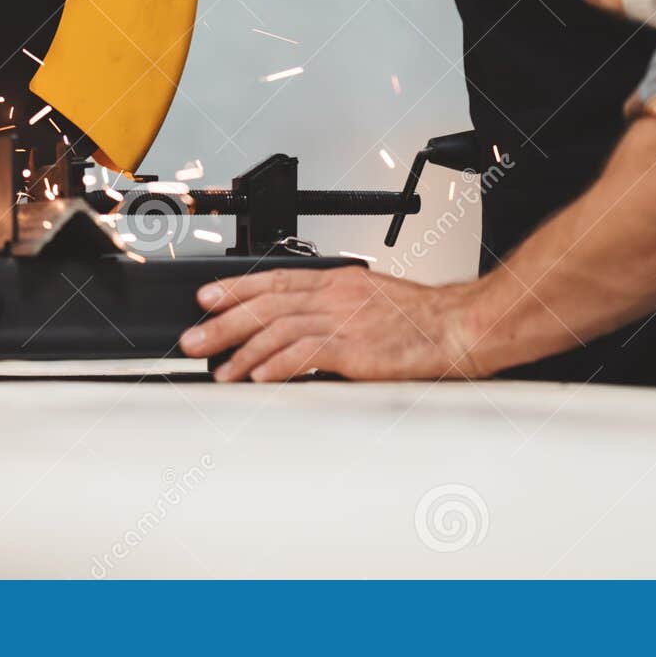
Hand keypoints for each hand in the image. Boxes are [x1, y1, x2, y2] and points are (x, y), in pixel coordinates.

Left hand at [178, 265, 485, 382]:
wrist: (462, 327)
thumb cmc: (423, 321)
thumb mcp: (371, 300)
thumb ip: (334, 309)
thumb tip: (298, 330)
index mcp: (339, 281)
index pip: (275, 279)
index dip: (235, 289)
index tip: (205, 298)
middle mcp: (337, 295)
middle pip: (267, 304)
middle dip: (224, 323)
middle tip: (194, 340)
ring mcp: (347, 320)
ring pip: (280, 328)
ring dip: (243, 351)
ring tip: (221, 371)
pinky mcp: (359, 348)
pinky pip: (309, 353)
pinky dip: (279, 364)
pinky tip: (260, 377)